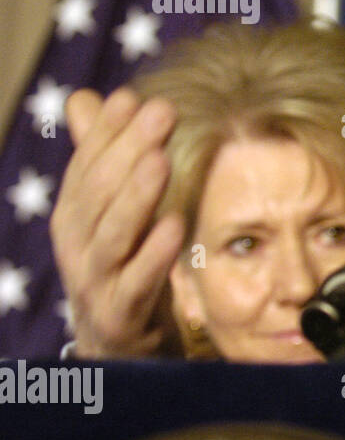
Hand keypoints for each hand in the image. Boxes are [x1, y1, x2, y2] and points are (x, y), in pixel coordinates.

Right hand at [50, 87, 184, 357]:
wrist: (122, 343)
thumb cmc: (122, 264)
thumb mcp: (110, 210)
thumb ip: (100, 156)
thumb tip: (87, 97)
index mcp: (74, 216)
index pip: (87, 166)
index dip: (109, 132)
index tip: (136, 96)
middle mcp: (77, 246)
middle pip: (98, 193)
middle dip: (128, 150)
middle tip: (161, 112)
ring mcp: (96, 283)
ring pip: (111, 236)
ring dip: (136, 196)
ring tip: (161, 159)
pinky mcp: (120, 316)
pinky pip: (136, 283)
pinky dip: (153, 254)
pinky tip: (175, 224)